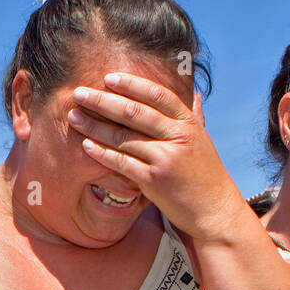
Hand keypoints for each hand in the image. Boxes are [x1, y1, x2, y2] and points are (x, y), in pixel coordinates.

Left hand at [68, 73, 248, 242]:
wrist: (215, 211)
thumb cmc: (207, 177)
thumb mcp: (204, 141)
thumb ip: (196, 117)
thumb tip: (193, 93)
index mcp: (188, 124)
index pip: (157, 95)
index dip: (131, 84)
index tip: (108, 78)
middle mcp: (177, 137)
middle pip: (134, 112)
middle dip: (103, 101)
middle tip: (79, 93)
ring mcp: (165, 159)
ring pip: (124, 136)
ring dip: (95, 125)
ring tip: (74, 116)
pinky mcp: (154, 181)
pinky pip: (122, 163)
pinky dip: (102, 153)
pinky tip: (86, 145)